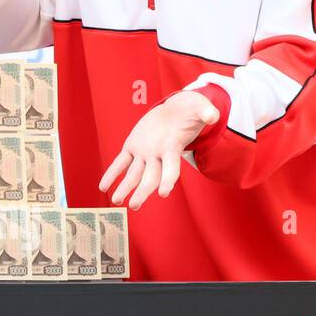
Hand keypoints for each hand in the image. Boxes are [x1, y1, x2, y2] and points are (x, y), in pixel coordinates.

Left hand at [98, 91, 220, 209]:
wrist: (177, 111)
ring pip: (133, 174)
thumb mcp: (200, 109)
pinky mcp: (132, 146)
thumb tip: (212, 115)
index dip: (167, 180)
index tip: (163, 193)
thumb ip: (205, 113)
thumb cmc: (191, 113)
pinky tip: (103, 187)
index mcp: (172, 148)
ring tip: (117, 200)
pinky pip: (120, 163)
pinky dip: (111, 174)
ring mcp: (144, 152)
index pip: (171, 169)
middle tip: (134, 206)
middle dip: (142, 191)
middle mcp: (157, 155)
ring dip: (125, 187)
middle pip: (150, 178)